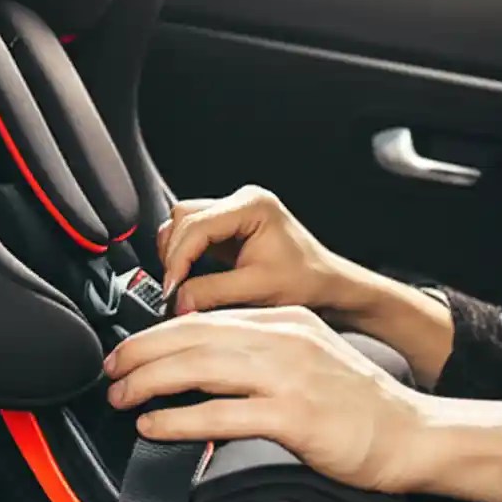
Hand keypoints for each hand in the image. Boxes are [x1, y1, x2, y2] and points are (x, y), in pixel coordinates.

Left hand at [103, 306, 432, 493]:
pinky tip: (154, 424)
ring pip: (200, 367)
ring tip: (121, 396)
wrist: (413, 434)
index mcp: (284, 321)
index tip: (128, 350)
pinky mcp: (293, 416)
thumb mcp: (307, 357)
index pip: (206, 317)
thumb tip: (200, 362)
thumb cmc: (357, 404)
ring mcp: (289, 376)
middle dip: (141, 352)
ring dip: (149, 381)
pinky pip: (221, 413)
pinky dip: (179, 418)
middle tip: (110, 370)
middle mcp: (284, 340)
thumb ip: (260, 352)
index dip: (158, 333)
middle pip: (194, 336)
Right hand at [158, 186, 380, 316]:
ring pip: (185, 223)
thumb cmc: (306, 283)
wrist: (329, 286)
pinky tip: (190, 276)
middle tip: (174, 290)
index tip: (172, 289)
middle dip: (175, 254)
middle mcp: (242, 200)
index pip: (198, 225)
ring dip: (177, 252)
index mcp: (253, 206)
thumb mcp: (258, 289)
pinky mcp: (230, 227)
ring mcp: (235, 211)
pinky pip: (194, 233)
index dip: (179, 257)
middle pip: (185, 218)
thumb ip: (213, 292)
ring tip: (181, 283)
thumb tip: (177, 300)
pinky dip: (186, 254)